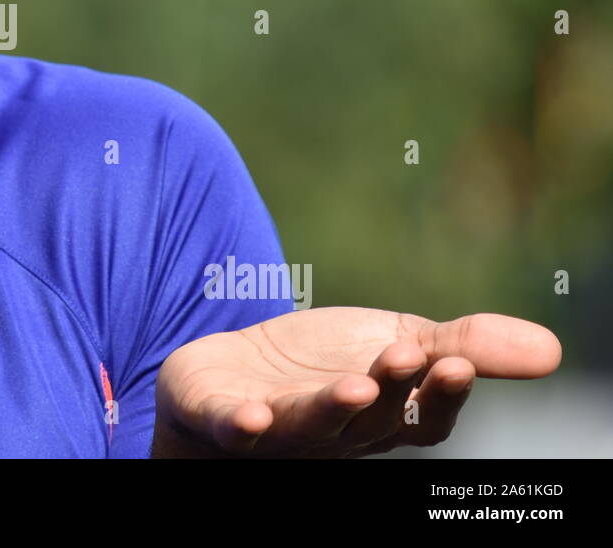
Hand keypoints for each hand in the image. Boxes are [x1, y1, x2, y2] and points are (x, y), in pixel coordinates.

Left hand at [151, 307, 560, 457]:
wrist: (229, 373)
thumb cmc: (321, 366)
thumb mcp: (397, 342)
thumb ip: (464, 344)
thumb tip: (553, 349)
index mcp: (382, 418)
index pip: (422, 419)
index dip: (440, 396)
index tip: (458, 362)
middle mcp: (335, 434)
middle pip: (369, 419)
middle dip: (390, 389)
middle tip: (406, 355)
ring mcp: (278, 430)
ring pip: (309, 426)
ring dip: (330, 409)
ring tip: (352, 387)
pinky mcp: (222, 416)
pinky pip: (232, 428)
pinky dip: (241, 424)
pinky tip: (250, 415)